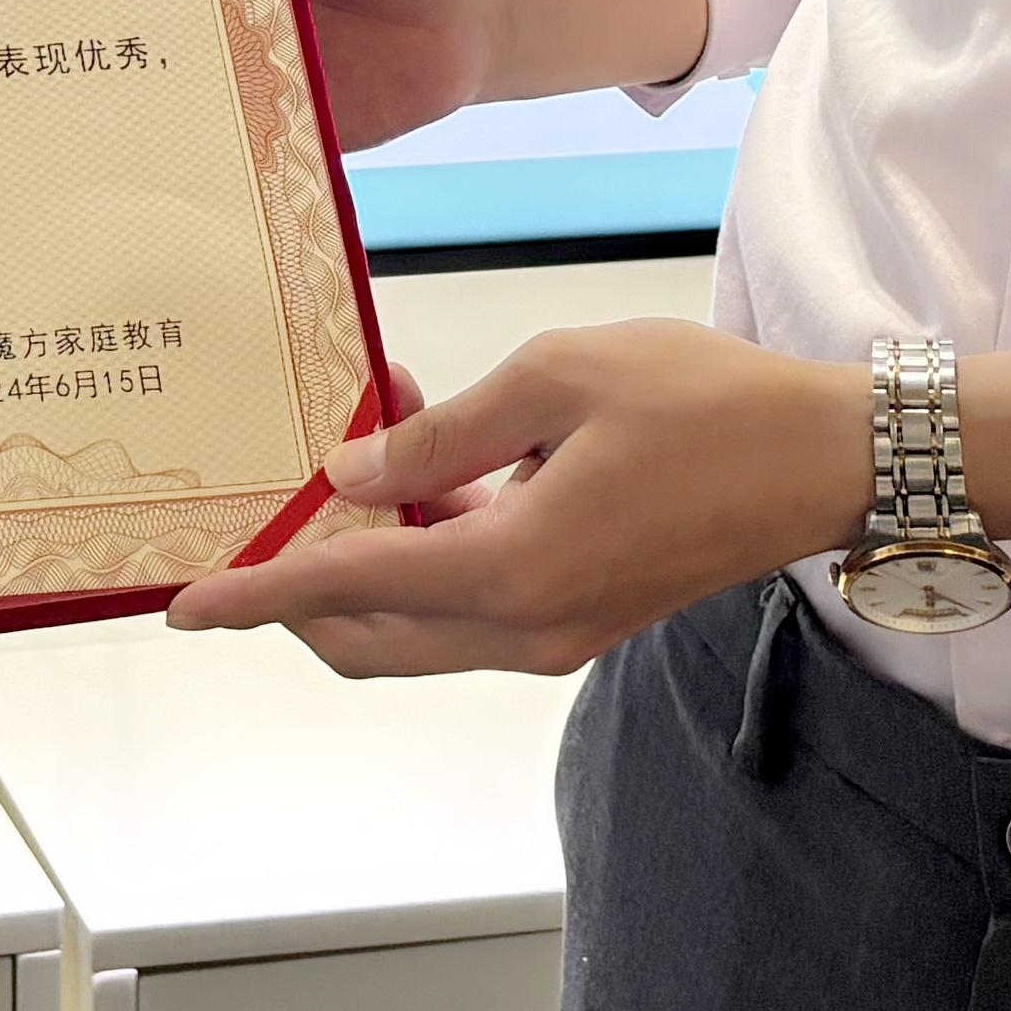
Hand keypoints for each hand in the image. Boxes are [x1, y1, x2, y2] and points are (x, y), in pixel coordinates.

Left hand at [160, 323, 857, 677]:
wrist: (826, 461)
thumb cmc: (708, 406)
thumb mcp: (559, 377)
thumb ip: (442, 430)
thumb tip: (353, 474)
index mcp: (511, 570)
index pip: (345, 590)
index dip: (255, 594)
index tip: (185, 603)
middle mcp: (524, 626)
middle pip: (366, 633)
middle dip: (300, 576)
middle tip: (281, 484)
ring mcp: (554, 630)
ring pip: (415, 619)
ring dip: (373, 544)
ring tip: (377, 420)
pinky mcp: (578, 613)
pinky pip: (471, 598)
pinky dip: (430, 542)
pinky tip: (434, 452)